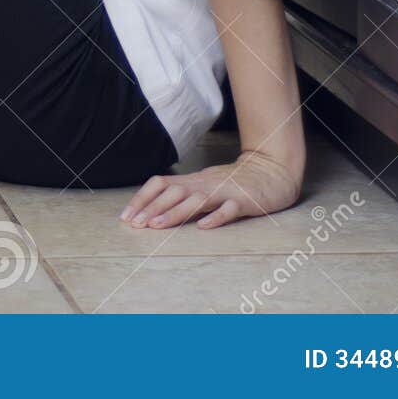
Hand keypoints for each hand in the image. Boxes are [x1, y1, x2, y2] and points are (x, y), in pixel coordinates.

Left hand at [119, 149, 303, 229]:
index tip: (126, 217)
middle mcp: (204, 184)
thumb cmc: (232, 183)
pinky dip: (216, 217)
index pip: (160, 184)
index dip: (142, 198)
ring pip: (197, 200)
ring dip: (175, 213)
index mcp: (192, 181)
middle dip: (152, 208)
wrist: (271, 172)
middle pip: (174, 192)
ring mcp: (224, 192)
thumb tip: (151, 208)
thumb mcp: (203, 185)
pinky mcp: (244, 202)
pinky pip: (229, 210)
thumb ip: (182, 195)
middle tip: (135, 224)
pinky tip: (204, 227)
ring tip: (157, 226)